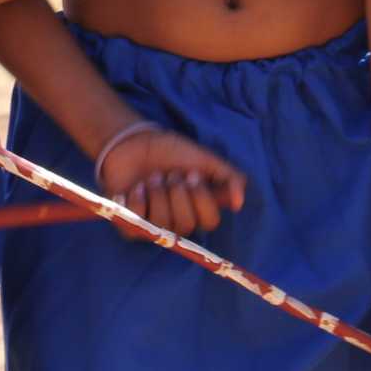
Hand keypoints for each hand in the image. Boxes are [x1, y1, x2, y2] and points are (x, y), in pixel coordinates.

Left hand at [94, 125, 246, 239]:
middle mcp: (180, 222)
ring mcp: (156, 226)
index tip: (193, 174)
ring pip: (163, 222)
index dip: (202, 199)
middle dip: (177, 193)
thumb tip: (239, 202)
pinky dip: (138, 200)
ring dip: (158, 193)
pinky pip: (137, 225)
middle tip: (170, 174)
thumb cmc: (171, 152)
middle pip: (187, 224)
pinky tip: (137, 187)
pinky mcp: (131, 227)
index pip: (210, 221)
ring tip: (153, 177)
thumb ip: (228, 177)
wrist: (136, 143)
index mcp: (199, 209)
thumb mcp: (204, 159)